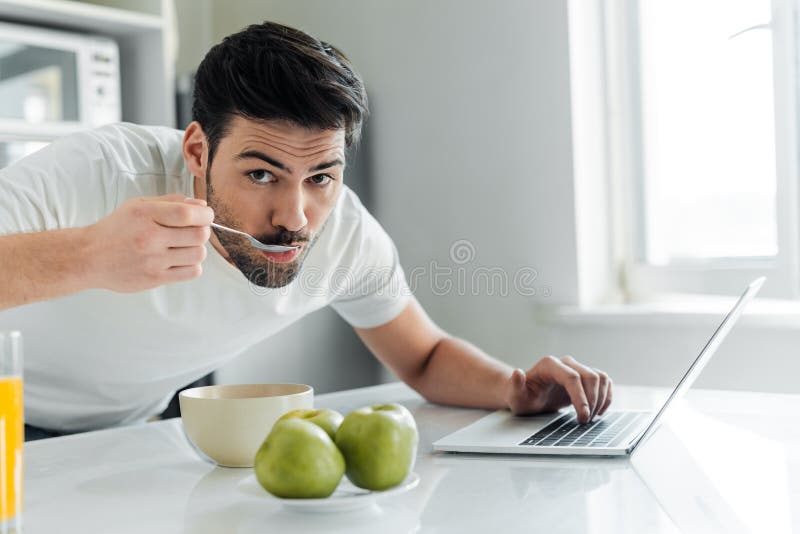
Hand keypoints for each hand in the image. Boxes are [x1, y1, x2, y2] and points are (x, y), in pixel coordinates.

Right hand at [86, 193, 213, 291]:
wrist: (89, 257)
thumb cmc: (116, 229)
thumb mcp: (138, 206)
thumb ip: (171, 202)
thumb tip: (201, 206)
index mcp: (145, 214)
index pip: (188, 214)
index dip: (205, 214)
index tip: (205, 215)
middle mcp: (150, 237)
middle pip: (199, 235)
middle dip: (202, 231)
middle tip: (192, 231)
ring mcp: (153, 260)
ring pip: (198, 254)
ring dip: (197, 249)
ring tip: (183, 246)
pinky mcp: (155, 278)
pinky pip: (192, 272)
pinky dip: (192, 265)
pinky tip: (179, 260)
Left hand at [504, 355, 612, 422]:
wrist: (528, 395)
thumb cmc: (521, 396)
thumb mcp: (515, 396)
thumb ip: (515, 386)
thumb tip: (518, 373)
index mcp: (549, 365)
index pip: (572, 377)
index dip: (580, 397)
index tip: (583, 416)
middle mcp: (565, 363)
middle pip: (590, 377)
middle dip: (592, 401)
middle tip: (585, 421)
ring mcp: (576, 368)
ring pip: (600, 378)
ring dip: (600, 399)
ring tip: (590, 417)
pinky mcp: (584, 376)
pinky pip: (604, 381)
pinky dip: (605, 396)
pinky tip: (598, 410)